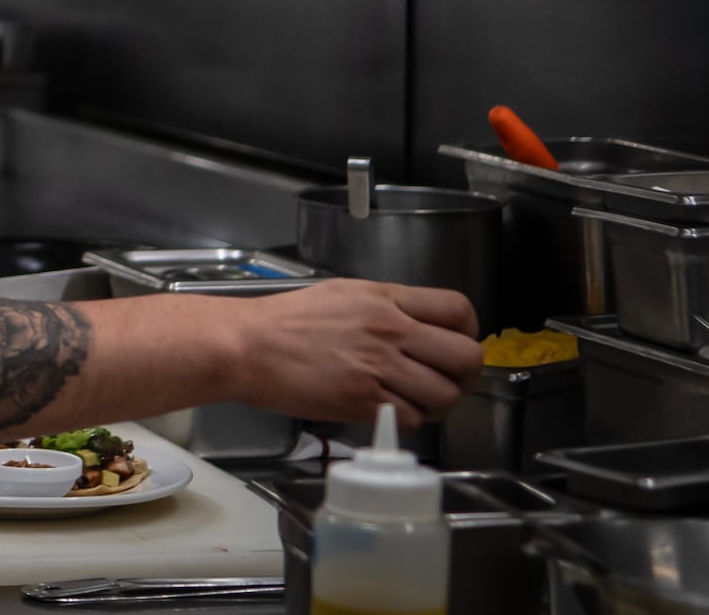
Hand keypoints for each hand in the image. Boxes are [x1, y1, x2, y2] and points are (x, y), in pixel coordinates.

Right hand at [236, 279, 481, 430]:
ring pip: (444, 395)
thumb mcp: (343, 294)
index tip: (457, 344)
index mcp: (385, 299)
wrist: (247, 346)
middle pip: (465, 357)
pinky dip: (405, 421)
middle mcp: (388, 330)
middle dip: (464, 375)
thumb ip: (387, 307)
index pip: (458, 309)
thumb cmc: (285, 321)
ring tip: (414, 399)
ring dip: (436, 403)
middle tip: (447, 380)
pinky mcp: (362, 402)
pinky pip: (411, 420)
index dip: (469, 331)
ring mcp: (377, 368)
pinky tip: (387, 410)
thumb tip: (420, 328)